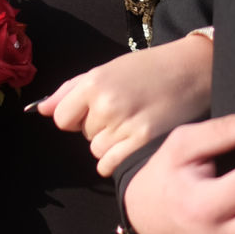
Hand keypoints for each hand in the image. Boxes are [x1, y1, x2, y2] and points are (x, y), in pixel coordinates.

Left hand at [36, 35, 213, 177]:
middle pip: (82, 135)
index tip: (96, 108)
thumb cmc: (150, 68)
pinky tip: (134, 141)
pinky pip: (110, 165)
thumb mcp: (108, 69)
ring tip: (133, 122)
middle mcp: (106, 105)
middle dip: (98, 126)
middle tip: (125, 109)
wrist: (194, 70)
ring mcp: (125, 126)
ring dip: (110, 143)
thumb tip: (40, 110)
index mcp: (94, 82)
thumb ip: (70, 90)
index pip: (62, 118)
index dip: (77, 115)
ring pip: (97, 151)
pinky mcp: (143, 144)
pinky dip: (117, 158)